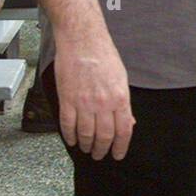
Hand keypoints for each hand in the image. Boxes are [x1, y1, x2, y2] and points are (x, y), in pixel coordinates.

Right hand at [54, 33, 133, 160]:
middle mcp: (103, 103)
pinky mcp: (67, 99)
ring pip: (85, 133)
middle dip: (102, 150)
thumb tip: (128, 122)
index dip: (121, 147)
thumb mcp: (122, 79)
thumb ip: (124, 103)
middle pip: (104, 136)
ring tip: (87, 149)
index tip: (117, 155)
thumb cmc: (104, 56)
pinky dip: (70, 136)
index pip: (123, 130)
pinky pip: (68, 124)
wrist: (82, 40)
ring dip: (86, 145)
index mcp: (120, 98)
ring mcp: (84, 102)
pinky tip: (72, 140)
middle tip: (100, 155)